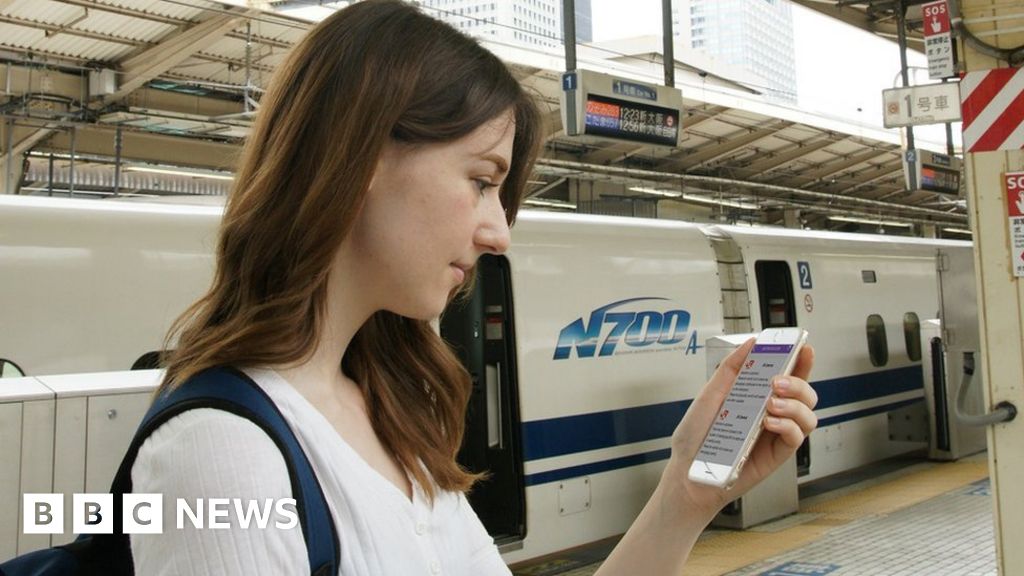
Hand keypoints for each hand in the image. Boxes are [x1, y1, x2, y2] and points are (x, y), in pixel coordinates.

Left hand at [663, 337, 816, 520]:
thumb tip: (752, 343)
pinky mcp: (777, 455)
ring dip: (796, 405)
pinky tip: (769, 422)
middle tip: (777, 382)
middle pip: (806, 394)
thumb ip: (731, 368)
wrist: (688, 469)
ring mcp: (776, 434)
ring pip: (809, 415)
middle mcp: (772, 414)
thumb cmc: (696, 435)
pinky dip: (788, 426)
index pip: (788, 376)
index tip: (804, 347)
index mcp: (758, 397)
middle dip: (799, 382)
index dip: (801, 361)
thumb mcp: (710, 394)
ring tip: (771, 404)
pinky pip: (797, 438)